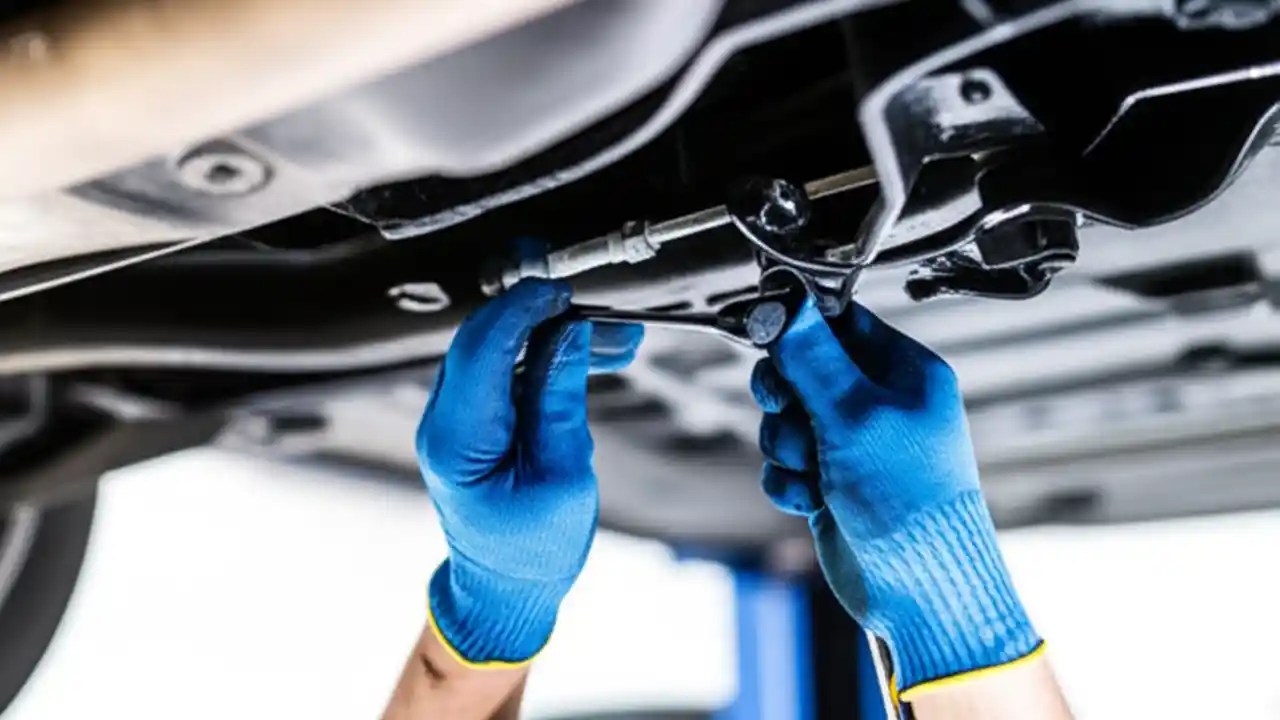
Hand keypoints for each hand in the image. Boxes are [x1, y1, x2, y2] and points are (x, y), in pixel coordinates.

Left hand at [417, 279, 641, 666]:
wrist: (505, 588)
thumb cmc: (532, 548)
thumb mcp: (562, 475)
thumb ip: (560, 400)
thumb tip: (569, 334)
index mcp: (458, 439)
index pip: (481, 348)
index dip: (522, 309)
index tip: (563, 292)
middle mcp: (444, 422)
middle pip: (484, 340)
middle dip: (542, 315)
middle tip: (600, 312)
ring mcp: (453, 419)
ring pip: (498, 350)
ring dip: (552, 337)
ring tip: (615, 341)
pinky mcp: (472, 420)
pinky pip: (505, 371)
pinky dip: (544, 358)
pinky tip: (590, 355)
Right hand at [752, 299, 1039, 696]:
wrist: (919, 587)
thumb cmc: (909, 500)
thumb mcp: (855, 415)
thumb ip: (813, 358)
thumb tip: (784, 302)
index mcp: (904, 372)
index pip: (839, 323)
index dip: (799, 331)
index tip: (773, 342)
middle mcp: (879, 404)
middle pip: (801, 370)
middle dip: (784, 397)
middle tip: (787, 409)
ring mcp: (853, 446)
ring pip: (785, 421)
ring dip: (786, 446)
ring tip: (814, 470)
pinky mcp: (831, 484)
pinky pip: (785, 465)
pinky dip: (789, 482)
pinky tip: (813, 500)